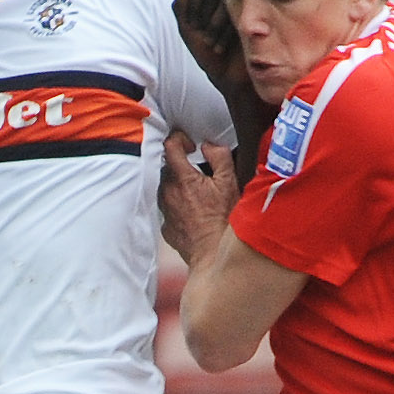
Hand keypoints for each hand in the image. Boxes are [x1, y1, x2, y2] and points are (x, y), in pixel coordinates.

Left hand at [160, 130, 238, 268]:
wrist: (214, 254)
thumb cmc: (224, 220)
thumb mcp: (229, 183)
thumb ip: (219, 157)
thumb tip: (209, 146)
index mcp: (182, 178)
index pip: (170, 146)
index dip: (179, 139)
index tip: (191, 145)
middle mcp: (167, 193)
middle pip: (166, 167)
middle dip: (180, 164)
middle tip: (198, 170)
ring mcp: (164, 211)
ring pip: (165, 187)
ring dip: (178, 184)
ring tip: (197, 192)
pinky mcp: (166, 226)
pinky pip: (168, 208)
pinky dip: (178, 204)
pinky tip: (193, 211)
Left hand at [172, 0, 250, 105]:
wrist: (232, 78)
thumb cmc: (209, 55)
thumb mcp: (188, 32)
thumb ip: (180, 8)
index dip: (192, 7)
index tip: (193, 29)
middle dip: (203, 17)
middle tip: (205, 40)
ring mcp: (244, 4)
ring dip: (215, 24)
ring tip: (215, 46)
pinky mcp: (256, 14)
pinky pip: (240, 9)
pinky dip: (228, 27)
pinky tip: (229, 45)